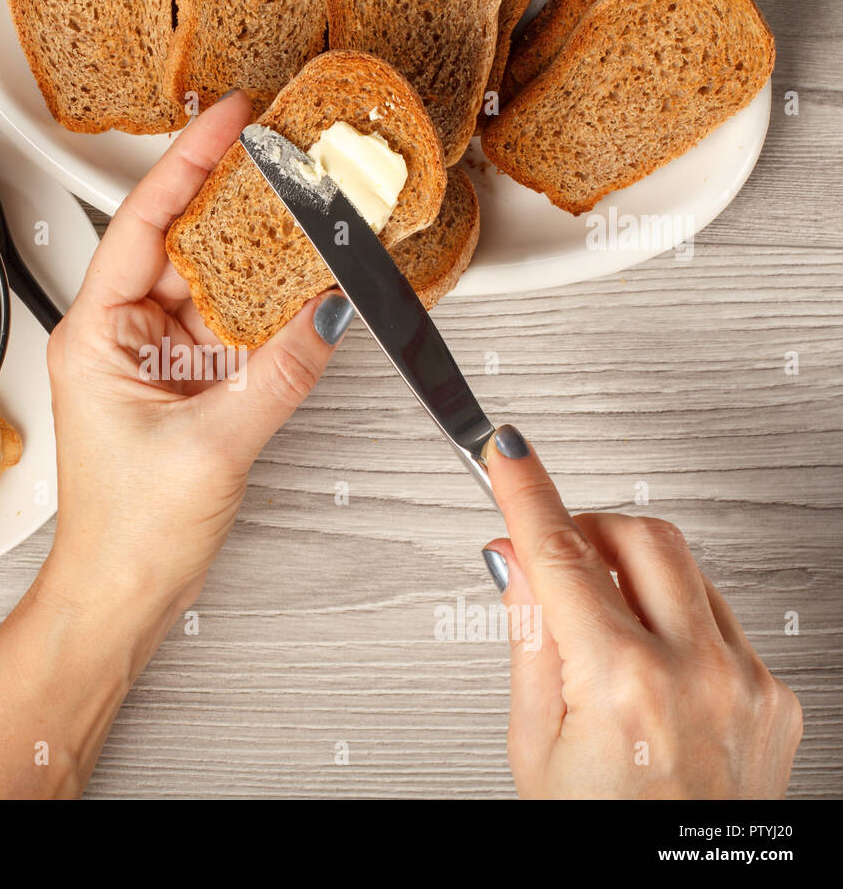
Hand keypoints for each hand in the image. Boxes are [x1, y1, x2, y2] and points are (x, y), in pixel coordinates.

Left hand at [42, 92, 353, 619]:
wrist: (120, 596)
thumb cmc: (129, 535)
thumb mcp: (213, 447)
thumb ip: (278, 375)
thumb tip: (327, 318)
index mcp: (95, 336)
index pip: (141, 224)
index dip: (187, 164)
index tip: (228, 120)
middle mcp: (118, 338)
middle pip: (180, 244)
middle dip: (234, 201)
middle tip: (284, 156)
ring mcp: (151, 361)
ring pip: (210, 286)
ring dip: (258, 258)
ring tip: (306, 214)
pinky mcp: (182, 385)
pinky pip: (228, 329)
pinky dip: (266, 311)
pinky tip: (301, 288)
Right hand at [481, 425, 802, 797]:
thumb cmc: (600, 831)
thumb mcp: (535, 744)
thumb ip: (529, 637)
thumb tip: (514, 561)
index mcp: (622, 684)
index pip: (561, 554)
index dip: (526, 491)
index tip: (508, 453)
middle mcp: (698, 673)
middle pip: (642, 535)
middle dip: (589, 525)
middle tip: (555, 550)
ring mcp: (747, 682)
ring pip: (688, 569)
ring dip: (634, 573)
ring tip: (601, 627)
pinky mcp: (776, 695)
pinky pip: (723, 617)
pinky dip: (677, 617)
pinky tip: (650, 663)